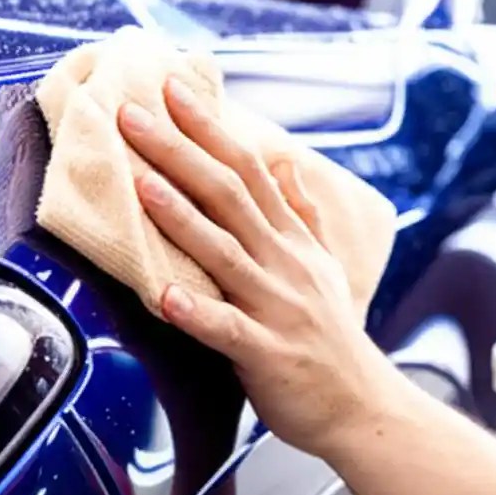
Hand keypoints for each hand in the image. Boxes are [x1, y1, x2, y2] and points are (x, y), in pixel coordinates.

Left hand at [117, 78, 407, 456]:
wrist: (362, 406)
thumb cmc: (332, 336)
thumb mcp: (326, 265)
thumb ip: (304, 214)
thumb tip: (289, 163)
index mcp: (292, 239)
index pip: (248, 169)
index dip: (210, 127)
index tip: (173, 88)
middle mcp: (283, 263)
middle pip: (228, 195)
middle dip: (179, 152)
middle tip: (133, 113)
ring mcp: (276, 306)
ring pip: (222, 253)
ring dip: (179, 216)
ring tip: (139, 184)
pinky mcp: (267, 353)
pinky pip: (226, 329)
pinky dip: (197, 311)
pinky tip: (163, 295)